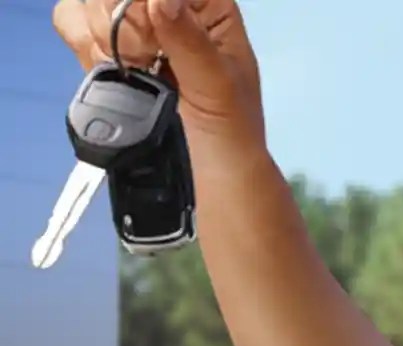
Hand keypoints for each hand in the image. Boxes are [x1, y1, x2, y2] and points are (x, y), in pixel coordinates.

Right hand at [53, 0, 265, 150]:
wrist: (211, 174)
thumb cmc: (231, 129)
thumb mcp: (220, 84)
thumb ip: (189, 39)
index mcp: (207, 4)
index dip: (147, 2)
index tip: (153, 31)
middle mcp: (167, 5)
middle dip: (122, 17)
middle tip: (147, 56)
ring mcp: (133, 24)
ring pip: (89, 1)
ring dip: (104, 33)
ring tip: (138, 67)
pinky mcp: (106, 47)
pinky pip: (73, 23)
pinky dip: (85, 45)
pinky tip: (114, 68)